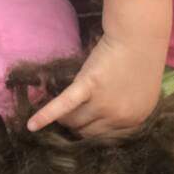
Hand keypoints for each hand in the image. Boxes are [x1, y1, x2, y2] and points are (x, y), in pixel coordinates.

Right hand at [25, 30, 167, 137]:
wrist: (140, 35)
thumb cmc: (142, 59)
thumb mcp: (139, 92)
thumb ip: (124, 109)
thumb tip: (101, 121)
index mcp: (135, 120)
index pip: (104, 138)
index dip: (91, 130)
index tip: (84, 125)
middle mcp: (119, 117)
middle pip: (87, 132)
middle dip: (77, 124)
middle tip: (70, 115)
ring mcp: (104, 104)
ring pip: (73, 121)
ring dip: (64, 118)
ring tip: (60, 110)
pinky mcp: (88, 87)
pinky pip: (63, 106)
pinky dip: (46, 115)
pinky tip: (31, 125)